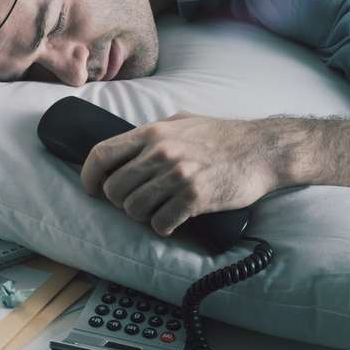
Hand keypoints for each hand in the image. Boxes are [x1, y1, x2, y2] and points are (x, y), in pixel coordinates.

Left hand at [79, 112, 278, 237]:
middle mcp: (160, 153)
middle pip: (114, 189)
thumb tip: (124, 149)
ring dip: (143, 216)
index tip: (91, 189)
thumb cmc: (221, 136)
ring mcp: (177, 176)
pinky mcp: (194, 199)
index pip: (102, 154)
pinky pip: (161, 223)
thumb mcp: (181, 122)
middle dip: (120, 202)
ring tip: (159, 210)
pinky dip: (164, 226)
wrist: (260, 149)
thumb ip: (152, 134)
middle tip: (136, 202)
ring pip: (134, 210)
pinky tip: (174, 220)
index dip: (89, 176)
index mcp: (152, 133)